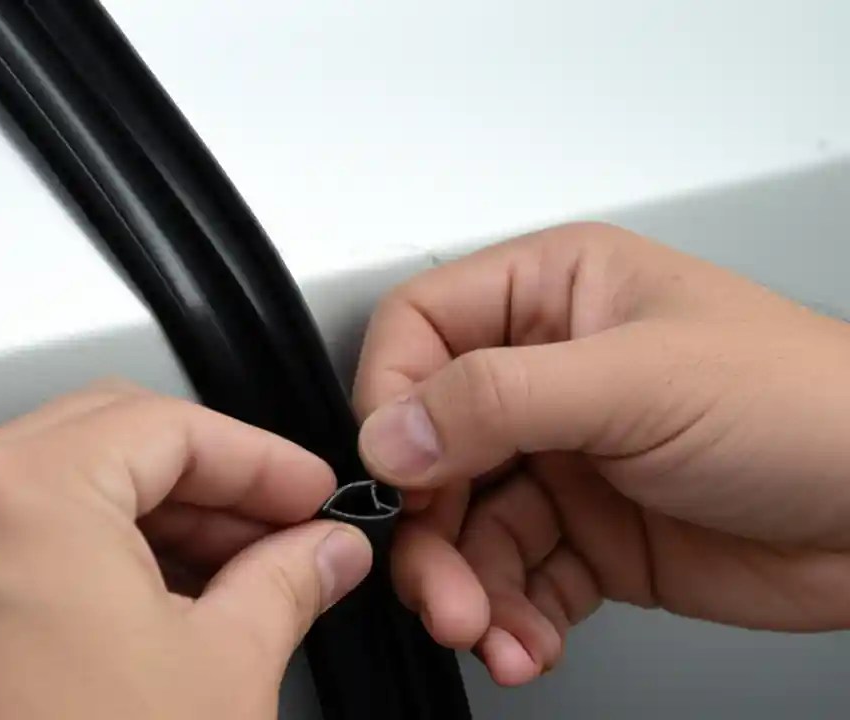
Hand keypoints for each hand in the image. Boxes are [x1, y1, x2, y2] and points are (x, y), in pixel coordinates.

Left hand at [0, 382, 371, 718]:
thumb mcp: (226, 673)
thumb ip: (283, 580)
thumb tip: (315, 554)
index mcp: (13, 502)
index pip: (159, 425)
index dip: (254, 456)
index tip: (300, 491)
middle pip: (85, 445)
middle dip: (194, 483)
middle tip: (268, 528)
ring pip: (25, 502)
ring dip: (125, 527)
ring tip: (209, 580)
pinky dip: (53, 572)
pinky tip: (123, 618)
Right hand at [353, 223, 849, 685]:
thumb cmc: (806, 405)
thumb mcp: (638, 381)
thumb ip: (497, 399)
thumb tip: (390, 431)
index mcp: (554, 297)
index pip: (421, 331)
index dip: (391, 400)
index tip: (395, 473)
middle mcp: (547, 376)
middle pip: (432, 448)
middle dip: (431, 529)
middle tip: (440, 588)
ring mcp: (566, 461)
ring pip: (467, 527)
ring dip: (465, 588)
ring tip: (485, 630)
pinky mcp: (590, 537)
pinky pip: (516, 581)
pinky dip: (510, 620)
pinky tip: (525, 643)